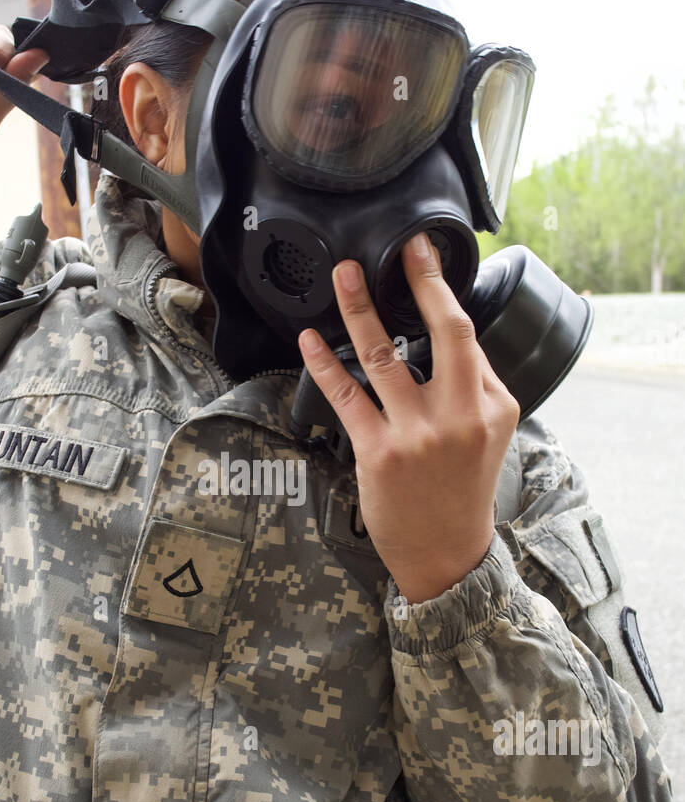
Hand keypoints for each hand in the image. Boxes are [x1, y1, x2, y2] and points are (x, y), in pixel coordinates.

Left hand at [298, 232, 519, 602]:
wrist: (447, 553)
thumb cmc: (463, 490)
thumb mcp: (492, 436)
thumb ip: (478, 386)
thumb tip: (452, 334)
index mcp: (492, 405)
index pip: (467, 335)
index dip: (440, 289)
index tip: (422, 255)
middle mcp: (460, 416)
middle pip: (442, 332)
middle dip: (417, 282)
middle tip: (396, 248)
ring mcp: (417, 435)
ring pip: (384, 357)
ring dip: (358, 311)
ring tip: (342, 276)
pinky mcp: (379, 454)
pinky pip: (346, 396)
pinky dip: (325, 363)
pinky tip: (309, 340)